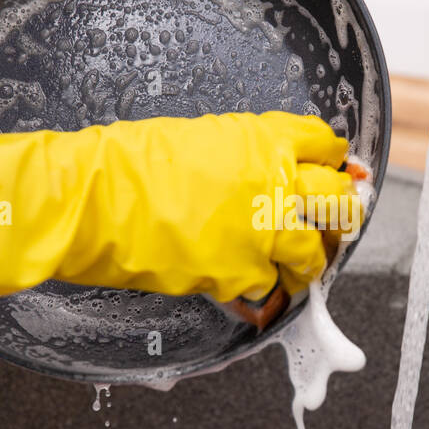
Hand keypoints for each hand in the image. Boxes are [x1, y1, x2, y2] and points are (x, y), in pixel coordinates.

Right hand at [0, 112, 363, 310]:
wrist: (89, 199)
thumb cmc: (126, 163)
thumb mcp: (196, 138)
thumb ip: (244, 155)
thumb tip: (267, 171)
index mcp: (264, 137)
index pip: (326, 144)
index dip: (330, 163)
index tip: (331, 174)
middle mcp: (275, 180)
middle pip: (339, 199)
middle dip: (338, 213)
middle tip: (327, 224)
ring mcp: (263, 229)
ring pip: (315, 252)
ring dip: (308, 261)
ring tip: (294, 267)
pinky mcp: (241, 273)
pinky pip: (271, 288)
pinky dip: (264, 291)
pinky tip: (249, 288)